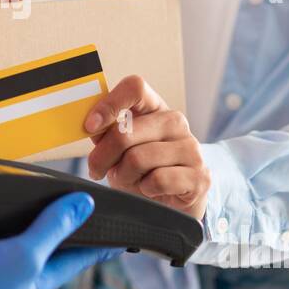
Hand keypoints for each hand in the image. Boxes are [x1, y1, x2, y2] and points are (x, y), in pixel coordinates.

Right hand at [0, 193, 117, 288]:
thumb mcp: (21, 256)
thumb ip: (50, 230)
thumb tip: (84, 205)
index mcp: (33, 283)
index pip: (75, 259)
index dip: (98, 245)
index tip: (120, 236)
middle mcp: (12, 283)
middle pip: (46, 255)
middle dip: (63, 238)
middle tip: (80, 219)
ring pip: (14, 250)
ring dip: (28, 232)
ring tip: (38, 216)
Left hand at [83, 74, 210, 217]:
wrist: (173, 201)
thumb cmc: (142, 170)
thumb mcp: (119, 149)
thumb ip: (106, 133)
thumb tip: (89, 124)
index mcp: (154, 108)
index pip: (135, 87)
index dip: (109, 104)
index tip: (89, 126)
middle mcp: (175, 122)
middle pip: (126, 131)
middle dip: (102, 156)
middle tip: (96, 169)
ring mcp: (190, 147)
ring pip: (138, 159)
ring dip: (123, 176)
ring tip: (128, 180)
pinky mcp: (199, 175)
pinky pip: (157, 180)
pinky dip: (145, 189)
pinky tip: (150, 189)